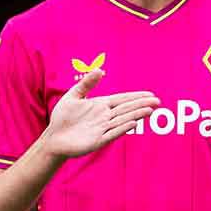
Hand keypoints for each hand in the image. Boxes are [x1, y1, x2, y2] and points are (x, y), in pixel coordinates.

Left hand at [36, 68, 156, 158]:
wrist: (53, 137)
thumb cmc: (62, 117)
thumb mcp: (73, 96)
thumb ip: (87, 83)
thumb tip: (100, 70)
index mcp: (100, 105)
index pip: (122, 100)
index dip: (136, 96)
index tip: (150, 94)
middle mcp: (104, 117)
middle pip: (126, 109)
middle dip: (141, 105)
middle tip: (157, 101)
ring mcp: (102, 129)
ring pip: (122, 120)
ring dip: (136, 115)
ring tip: (150, 110)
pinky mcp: (97, 141)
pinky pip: (112, 133)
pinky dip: (122, 128)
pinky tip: (132, 123)